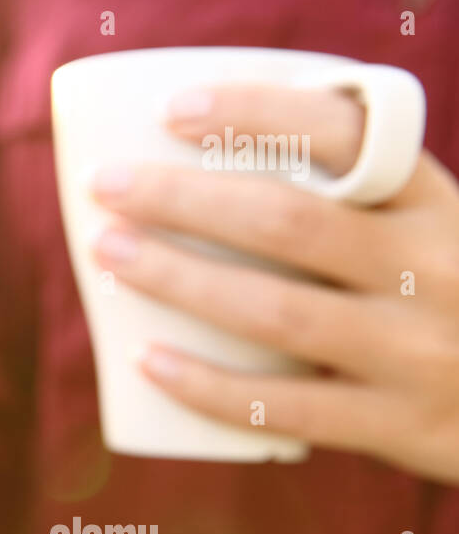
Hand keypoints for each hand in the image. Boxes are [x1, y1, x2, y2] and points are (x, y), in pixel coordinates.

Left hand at [88, 84, 458, 482]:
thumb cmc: (435, 297)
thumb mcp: (417, 232)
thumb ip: (344, 198)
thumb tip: (191, 154)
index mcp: (431, 202)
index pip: (348, 133)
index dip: (258, 113)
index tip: (175, 109)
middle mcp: (435, 267)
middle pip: (290, 222)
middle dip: (184, 199)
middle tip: (106, 186)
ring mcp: (419, 350)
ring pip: (278, 311)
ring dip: (180, 280)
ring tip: (110, 253)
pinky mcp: (400, 424)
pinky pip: (285, 408)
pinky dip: (208, 385)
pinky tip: (148, 362)